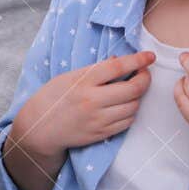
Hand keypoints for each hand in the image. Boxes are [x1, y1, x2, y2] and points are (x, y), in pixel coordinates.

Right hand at [9, 49, 156, 165]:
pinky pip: (127, 122)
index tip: (149, 56)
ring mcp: (98, 119)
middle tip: (144, 73)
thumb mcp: (69, 77)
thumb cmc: (52, 98)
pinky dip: (131, 112)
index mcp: (83, 81)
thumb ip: (94, 70)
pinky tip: (125, 106)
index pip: (118, 67)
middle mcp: (92, 100)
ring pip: (133, 106)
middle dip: (145, 79)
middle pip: (132, 88)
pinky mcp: (101, 133)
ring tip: (132, 90)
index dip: (137, 60)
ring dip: (138, 96)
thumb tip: (119, 60)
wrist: (39, 129)